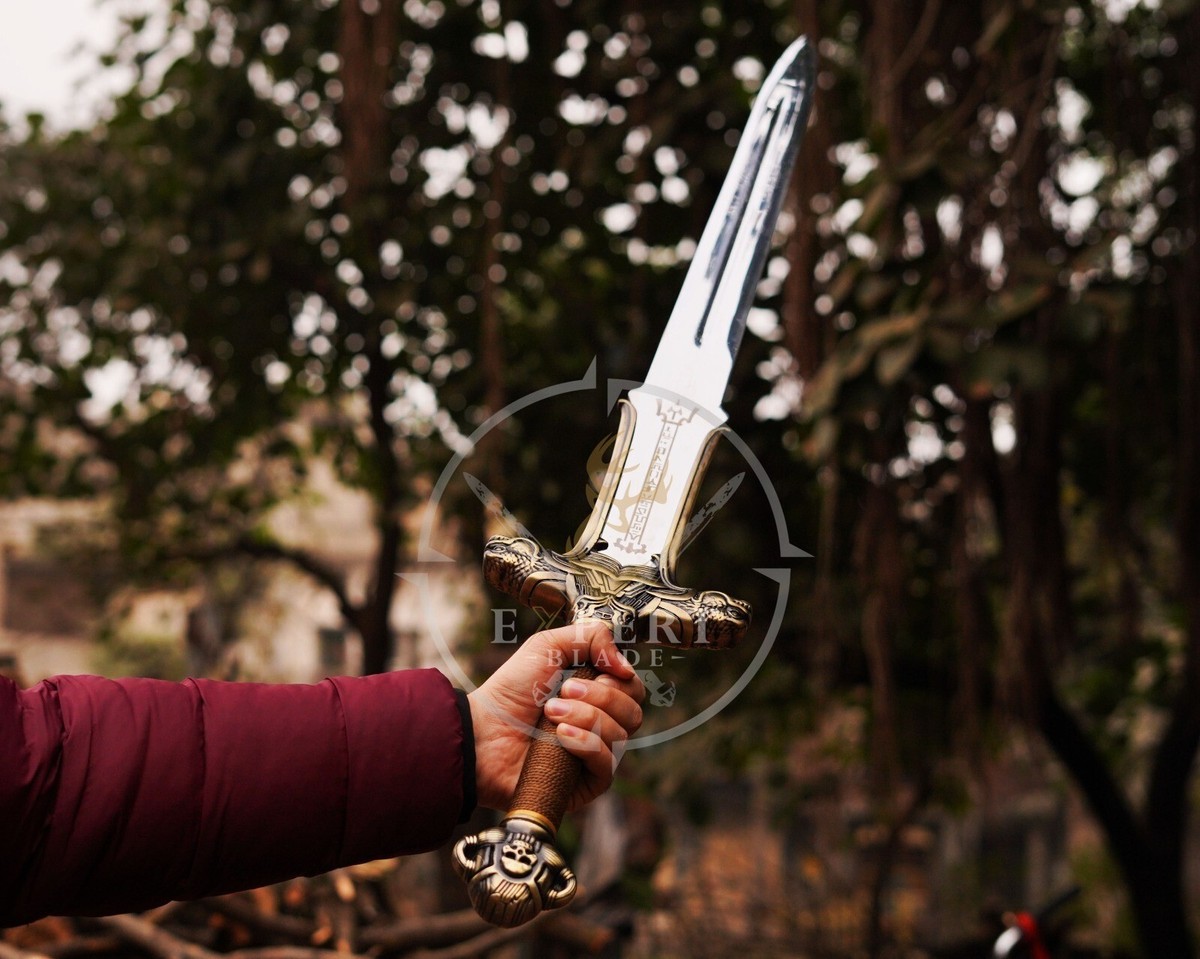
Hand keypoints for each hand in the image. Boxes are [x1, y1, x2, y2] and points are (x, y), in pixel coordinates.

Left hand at [468, 621, 644, 812]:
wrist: (482, 731)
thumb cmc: (511, 691)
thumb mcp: (548, 647)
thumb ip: (591, 637)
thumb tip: (626, 666)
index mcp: (597, 695)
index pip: (634, 689)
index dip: (618, 679)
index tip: (592, 671)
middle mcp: (601, 725)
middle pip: (634, 711)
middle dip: (600, 696)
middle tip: (564, 691)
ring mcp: (594, 755)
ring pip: (621, 735)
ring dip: (586, 717)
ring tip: (551, 713)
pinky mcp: (586, 783)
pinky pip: (607, 764)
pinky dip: (586, 744)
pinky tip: (560, 736)